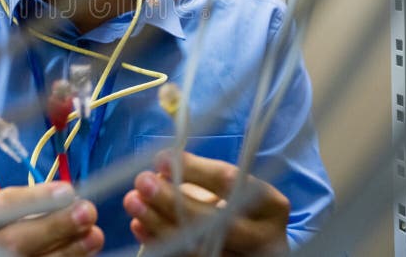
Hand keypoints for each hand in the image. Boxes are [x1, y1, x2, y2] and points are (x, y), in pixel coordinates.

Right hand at [0, 182, 103, 256]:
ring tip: (95, 235)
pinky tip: (86, 252)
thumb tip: (69, 195)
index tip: (68, 191)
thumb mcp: (3, 211)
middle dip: (55, 226)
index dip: (33, 199)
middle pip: (15, 241)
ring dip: (69, 251)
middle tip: (88, 211)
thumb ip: (30, 202)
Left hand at [123, 151, 289, 255]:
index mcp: (271, 205)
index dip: (193, 169)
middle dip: (172, 200)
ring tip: (133, 202)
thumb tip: (160, 169)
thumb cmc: (240, 206)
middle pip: (216, 221)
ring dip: (158, 224)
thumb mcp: (231, 187)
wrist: (258, 246)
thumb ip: (199, 176)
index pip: (230, 184)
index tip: (160, 158)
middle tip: (142, 181)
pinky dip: (159, 244)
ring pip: (198, 248)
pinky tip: (139, 226)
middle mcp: (265, 239)